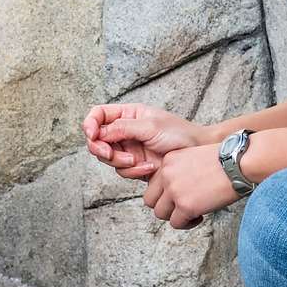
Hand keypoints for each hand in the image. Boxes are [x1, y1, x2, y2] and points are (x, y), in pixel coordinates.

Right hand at [82, 102, 203, 179]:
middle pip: (97, 140)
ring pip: (108, 158)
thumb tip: (99, 133)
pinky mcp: (135, 165)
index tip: (91, 134)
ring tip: (138, 161)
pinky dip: (133, 171)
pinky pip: (122, 171)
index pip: (98, 115)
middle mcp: (125, 131)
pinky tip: (149, 168)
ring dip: (121, 162)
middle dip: (102, 149)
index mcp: (128, 114)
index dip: (90, 124)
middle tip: (110, 154)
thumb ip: (122, 128)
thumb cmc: (180, 134)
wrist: (197, 153)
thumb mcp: (150, 126)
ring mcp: (128, 149)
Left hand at [144, 144, 239, 229]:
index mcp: (169, 161)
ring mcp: (174, 191)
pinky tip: (200, 216)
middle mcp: (167, 175)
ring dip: (175, 216)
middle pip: (151, 200)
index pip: (153, 184)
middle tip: (181, 207)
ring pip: (161, 214)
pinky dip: (187, 224)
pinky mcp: (185, 206)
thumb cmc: (226, 160)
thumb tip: (180, 190)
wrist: (238, 163)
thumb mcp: (195, 158)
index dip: (164, 194)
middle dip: (165, 207)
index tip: (178, 196)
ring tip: (191, 213)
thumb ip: (181, 171)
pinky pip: (176, 223)